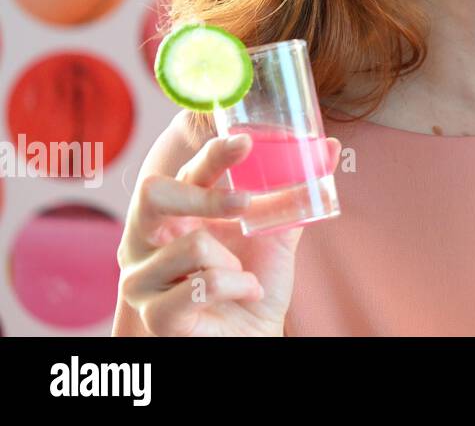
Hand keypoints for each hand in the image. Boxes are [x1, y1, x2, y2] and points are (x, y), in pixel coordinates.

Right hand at [117, 131, 341, 335]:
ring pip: (192, 245)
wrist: (256, 333)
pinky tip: (242, 296)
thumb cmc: (256, 280)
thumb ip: (295, 192)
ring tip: (243, 276)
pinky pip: (204, 285)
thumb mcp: (276, 231)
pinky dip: (238, 289)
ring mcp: (142, 277)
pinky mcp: (153, 314)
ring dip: (235, 264)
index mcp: (174, 212)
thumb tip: (331, 148)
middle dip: (204, 196)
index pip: (185, 171)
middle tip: (244, 203)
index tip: (246, 142)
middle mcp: (147, 239)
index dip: (213, 154)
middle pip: (154, 194)